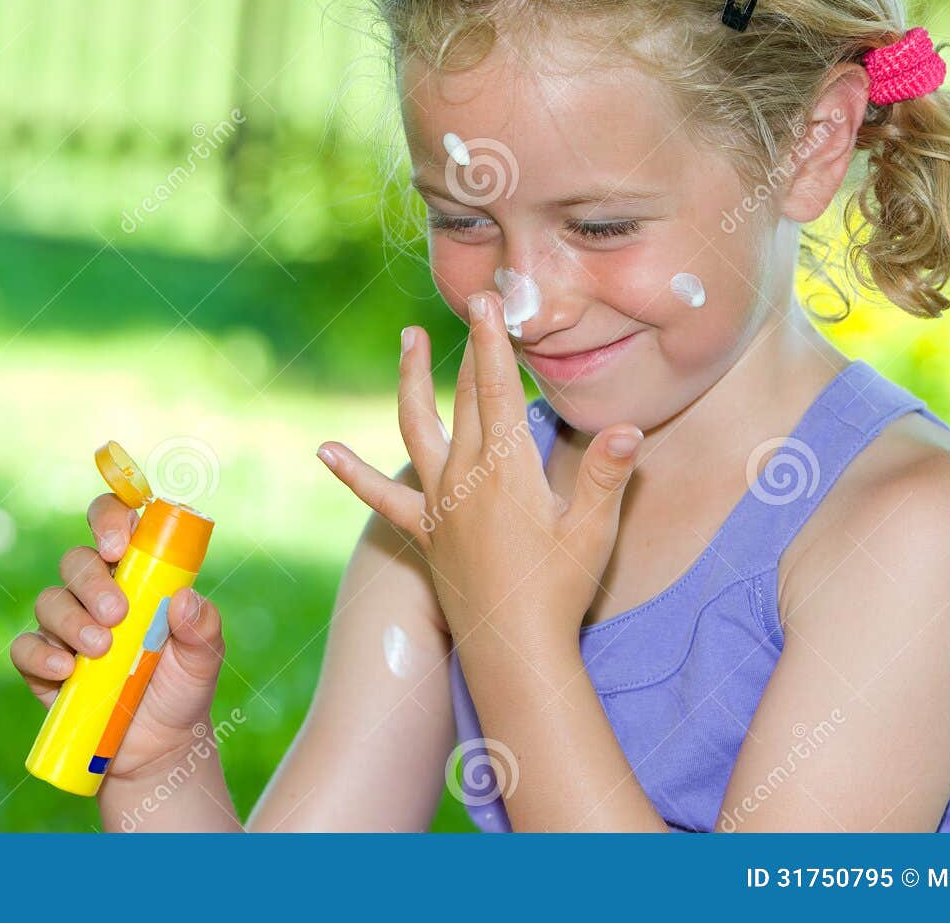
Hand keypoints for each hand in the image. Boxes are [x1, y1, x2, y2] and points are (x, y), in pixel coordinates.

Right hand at [9, 492, 226, 780]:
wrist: (159, 746)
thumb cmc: (182, 687)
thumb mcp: (204, 658)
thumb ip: (203, 627)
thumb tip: (185, 600)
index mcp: (135, 573)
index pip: (114, 523)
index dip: (110, 520)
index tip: (118, 546)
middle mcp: (95, 592)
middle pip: (76, 561)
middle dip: (92, 583)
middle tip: (117, 614)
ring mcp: (66, 627)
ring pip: (49, 600)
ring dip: (71, 620)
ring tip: (100, 649)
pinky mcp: (43, 664)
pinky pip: (25, 647)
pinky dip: (40, 655)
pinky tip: (65, 671)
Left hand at [315, 290, 642, 648]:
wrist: (514, 650)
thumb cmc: (560, 591)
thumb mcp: (592, 531)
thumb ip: (605, 475)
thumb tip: (626, 428)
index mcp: (507, 470)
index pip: (496, 390)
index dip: (491, 341)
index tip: (487, 300)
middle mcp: (465, 479)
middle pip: (462, 400)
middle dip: (465, 348)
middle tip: (468, 303)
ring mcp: (439, 505)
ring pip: (417, 429)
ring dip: (412, 382)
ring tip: (408, 342)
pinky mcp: (424, 533)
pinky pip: (382, 497)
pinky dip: (351, 472)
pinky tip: (323, 450)